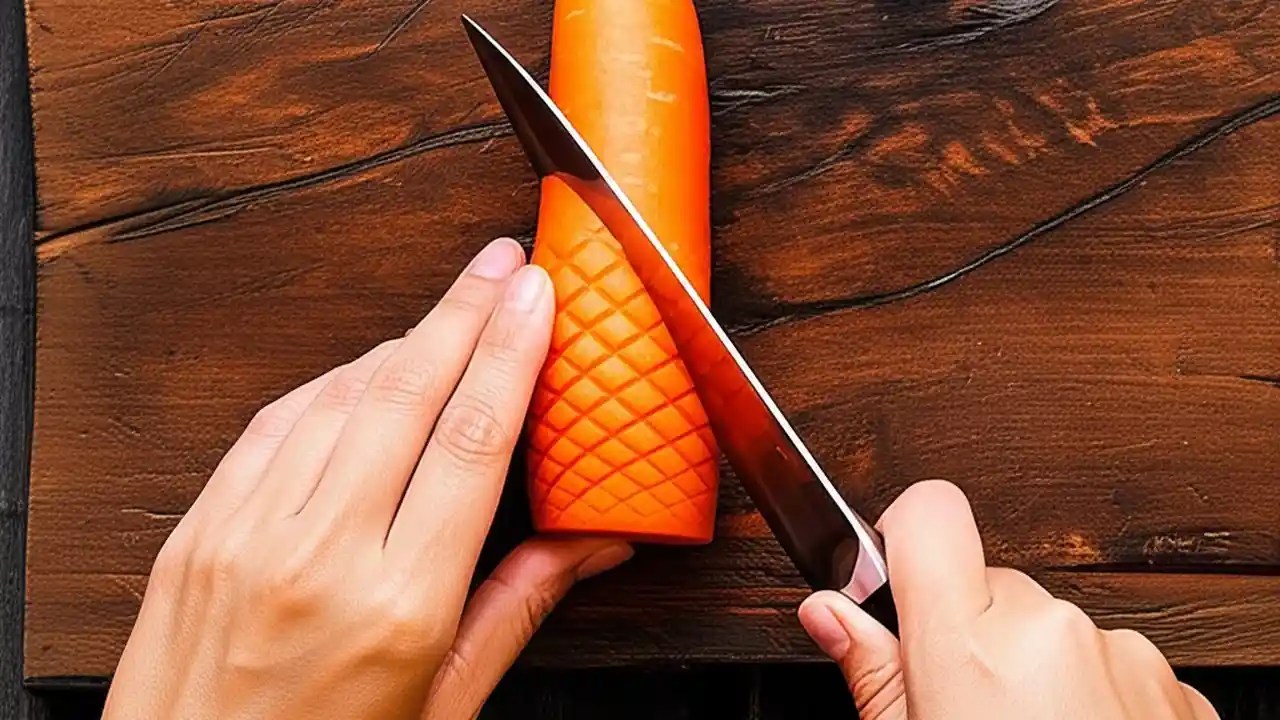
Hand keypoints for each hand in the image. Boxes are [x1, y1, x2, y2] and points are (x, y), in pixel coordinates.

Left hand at [104, 238, 632, 719]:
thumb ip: (518, 605)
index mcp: (399, 606)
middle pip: (407, 393)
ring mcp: (247, 536)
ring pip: (337, 396)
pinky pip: (270, 424)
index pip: (472, 441)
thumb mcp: (446, 704)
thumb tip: (595, 540)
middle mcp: (319, 555)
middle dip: (462, 312)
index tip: (536, 296)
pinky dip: (327, 384)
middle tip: (500, 262)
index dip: (510, 353)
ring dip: (400, 344)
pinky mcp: (197, 532)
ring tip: (446, 316)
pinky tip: (361, 373)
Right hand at [799, 481, 1218, 719]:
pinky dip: (1087, 700)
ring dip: (1034, 672)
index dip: (904, 537)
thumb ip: (873, 674)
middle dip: (970, 633)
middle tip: (961, 708)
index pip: (930, 514)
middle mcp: (1053, 632)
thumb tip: (828, 613)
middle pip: (991, 586)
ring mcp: (1123, 658)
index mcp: (971, 644)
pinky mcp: (1174, 692)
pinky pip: (1111, 665)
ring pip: (1052, 629)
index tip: (896, 580)